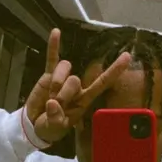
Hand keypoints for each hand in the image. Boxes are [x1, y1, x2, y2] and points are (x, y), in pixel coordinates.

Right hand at [26, 29, 130, 143]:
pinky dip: (54, 45)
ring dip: (56, 81)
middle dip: (63, 93)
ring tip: (49, 97)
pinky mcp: (48, 75)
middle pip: (75, 79)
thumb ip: (55, 119)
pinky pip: (52, 58)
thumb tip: (53, 103)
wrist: (35, 124)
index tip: (127, 56)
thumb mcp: (54, 129)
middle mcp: (77, 87)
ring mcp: (63, 79)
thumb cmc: (50, 128)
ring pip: (65, 68)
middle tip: (55, 106)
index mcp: (84, 100)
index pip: (102, 83)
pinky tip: (56, 32)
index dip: (114, 71)